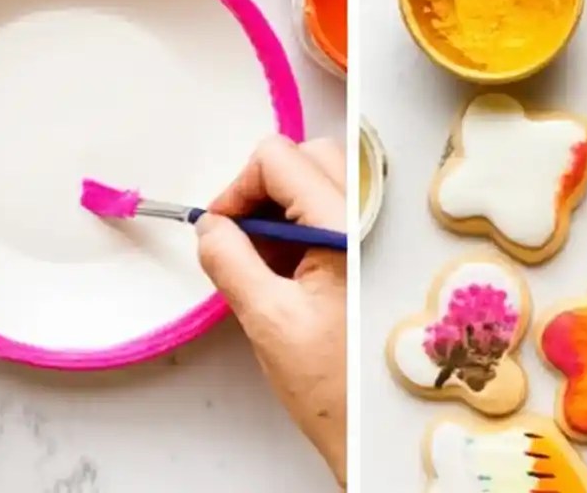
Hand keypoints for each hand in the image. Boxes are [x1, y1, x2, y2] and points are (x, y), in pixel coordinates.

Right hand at [195, 136, 346, 486]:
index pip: (279, 160)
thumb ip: (230, 261)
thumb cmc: (332, 386)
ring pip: (321, 178)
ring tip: (265, 261)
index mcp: (345, 229)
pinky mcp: (373, 251)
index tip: (221, 226)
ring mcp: (375, 234)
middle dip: (261, 188)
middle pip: (305, 157)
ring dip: (282, 206)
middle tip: (240, 236)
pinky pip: (335, 209)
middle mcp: (369, 220)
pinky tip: (289, 269)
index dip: (238, 188)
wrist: (373, 429)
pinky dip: (302, 224)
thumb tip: (211, 227)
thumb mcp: (267, 319)